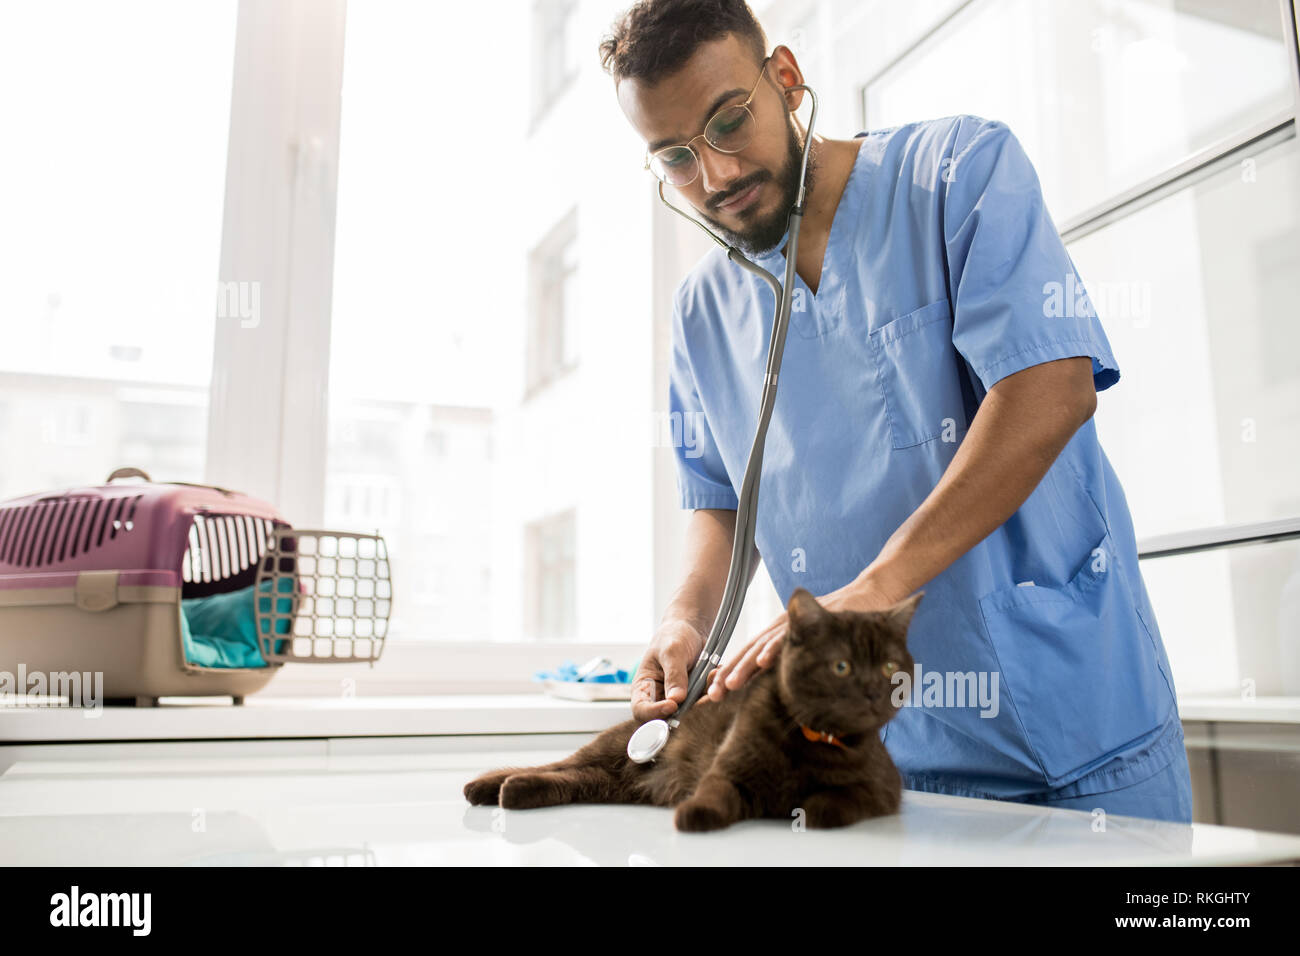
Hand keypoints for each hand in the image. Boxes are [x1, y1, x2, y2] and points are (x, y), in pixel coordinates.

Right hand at [631, 618, 706, 721]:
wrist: (691, 630)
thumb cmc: (673, 636)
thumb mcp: (671, 651)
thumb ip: (674, 674)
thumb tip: (676, 700)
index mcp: (644, 688)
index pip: (642, 710)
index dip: (654, 713)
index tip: (672, 705)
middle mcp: (661, 697)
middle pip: (668, 716)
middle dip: (687, 708)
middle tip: (701, 695)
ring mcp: (680, 698)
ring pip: (691, 710)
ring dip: (704, 697)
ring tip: (712, 674)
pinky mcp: (696, 696)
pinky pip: (705, 699)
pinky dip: (713, 689)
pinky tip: (716, 671)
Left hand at [704, 572, 908, 702]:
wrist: (870, 595)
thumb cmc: (844, 626)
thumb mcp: (817, 648)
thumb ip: (801, 663)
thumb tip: (789, 691)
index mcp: (780, 636)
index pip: (750, 657)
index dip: (731, 674)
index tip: (714, 696)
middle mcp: (783, 628)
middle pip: (750, 654)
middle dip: (730, 675)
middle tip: (713, 696)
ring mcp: (796, 623)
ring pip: (764, 647)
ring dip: (746, 666)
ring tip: (729, 684)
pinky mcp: (812, 620)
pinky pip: (791, 636)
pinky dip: (776, 648)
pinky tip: (762, 661)